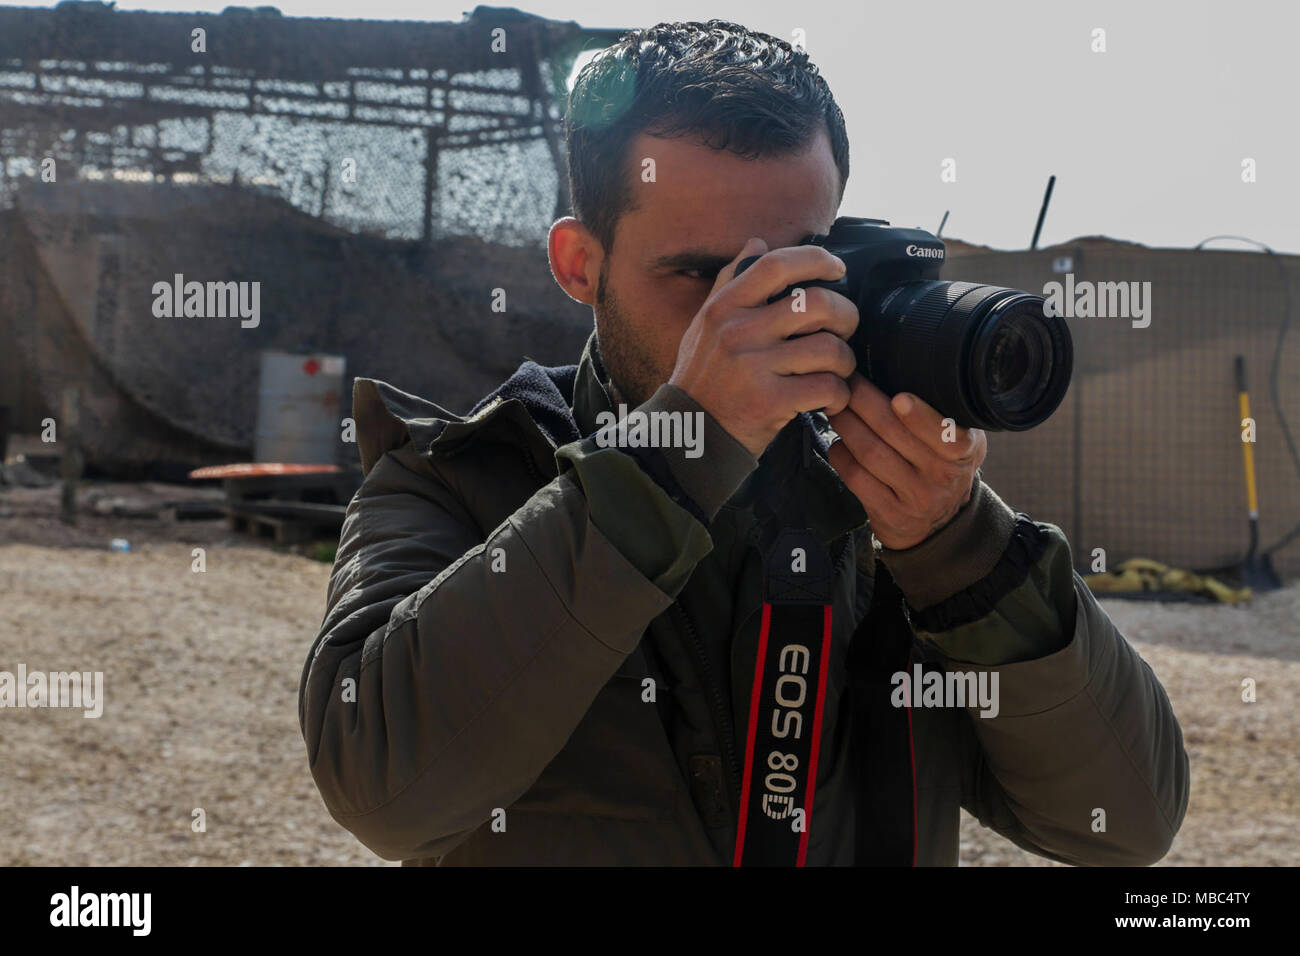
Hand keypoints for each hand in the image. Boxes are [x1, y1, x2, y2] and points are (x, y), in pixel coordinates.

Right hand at [668, 237, 858, 458]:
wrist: (689, 436)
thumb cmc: (702, 379)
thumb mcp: (704, 326)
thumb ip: (730, 283)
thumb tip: (756, 242)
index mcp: (724, 307)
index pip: (776, 265)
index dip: (816, 259)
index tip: (837, 269)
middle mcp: (738, 332)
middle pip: (818, 303)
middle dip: (846, 315)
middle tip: (845, 330)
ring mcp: (754, 367)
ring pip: (830, 349)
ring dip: (845, 363)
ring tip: (837, 372)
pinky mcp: (771, 402)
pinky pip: (827, 388)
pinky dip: (838, 396)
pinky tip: (828, 401)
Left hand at [826, 373, 985, 550]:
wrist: (940, 524)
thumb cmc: (945, 465)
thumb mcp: (963, 441)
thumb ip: (948, 415)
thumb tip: (909, 368)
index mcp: (964, 451)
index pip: (945, 434)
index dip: (920, 416)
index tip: (899, 399)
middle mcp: (941, 476)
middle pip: (893, 434)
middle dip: (863, 402)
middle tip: (844, 380)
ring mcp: (914, 498)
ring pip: (870, 453)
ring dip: (846, 424)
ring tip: (835, 405)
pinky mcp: (889, 514)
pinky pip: (856, 478)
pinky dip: (840, 454)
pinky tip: (837, 441)